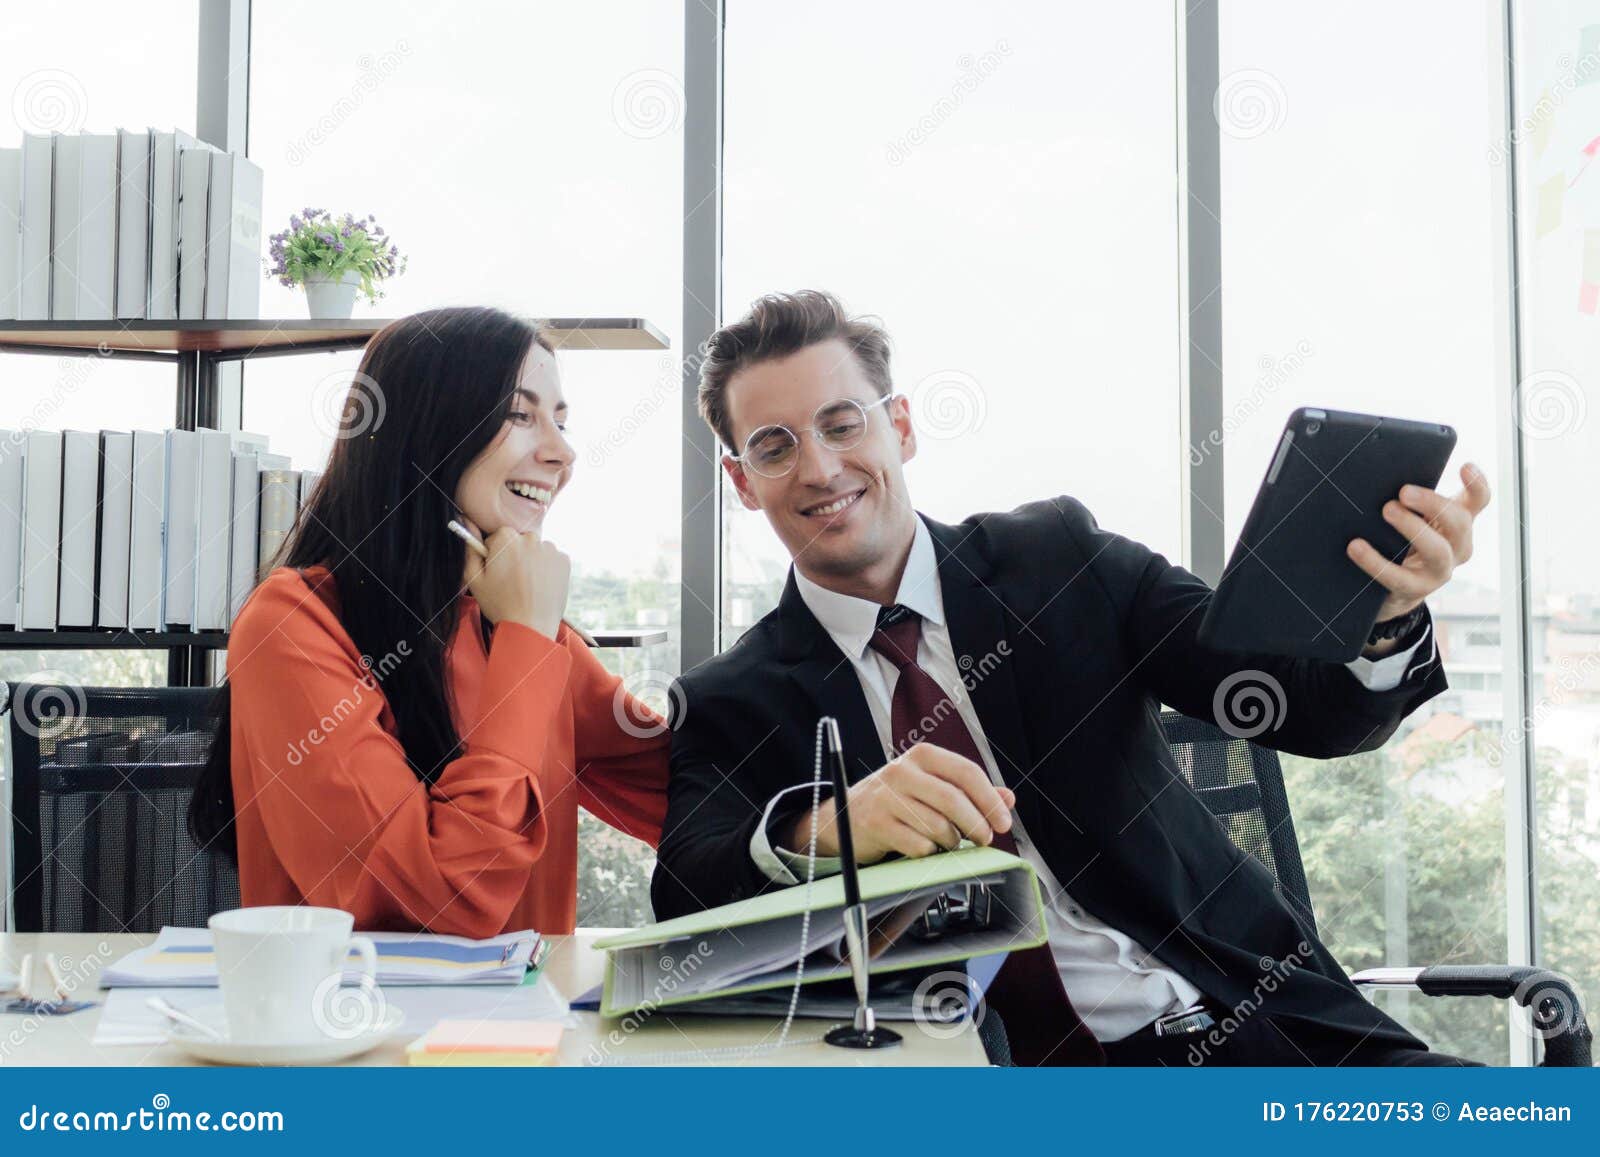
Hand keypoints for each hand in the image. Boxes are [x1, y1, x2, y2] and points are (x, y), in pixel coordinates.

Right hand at [462, 518, 569, 637]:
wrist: (530, 627)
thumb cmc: (499, 604)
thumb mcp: (474, 578)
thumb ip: (470, 549)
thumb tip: (467, 523)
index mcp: (506, 538)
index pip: (498, 536)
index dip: (496, 554)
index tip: (497, 570)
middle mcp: (530, 538)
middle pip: (519, 540)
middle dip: (515, 554)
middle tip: (512, 580)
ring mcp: (550, 548)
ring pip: (536, 549)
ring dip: (532, 560)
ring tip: (527, 585)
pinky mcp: (564, 561)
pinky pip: (551, 558)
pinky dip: (547, 568)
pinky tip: (540, 586)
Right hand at [781, 742, 1015, 863]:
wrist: (845, 817)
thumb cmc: (897, 801)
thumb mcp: (932, 786)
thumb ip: (971, 791)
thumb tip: (1008, 798)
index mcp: (922, 755)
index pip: (967, 772)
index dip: (990, 800)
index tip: (1003, 823)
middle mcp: (902, 771)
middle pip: (953, 800)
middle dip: (976, 825)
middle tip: (984, 840)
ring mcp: (887, 797)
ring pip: (938, 826)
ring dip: (950, 841)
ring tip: (947, 841)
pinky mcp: (876, 824)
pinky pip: (919, 845)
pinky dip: (928, 852)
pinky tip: (923, 847)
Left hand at [1346, 462, 1490, 653]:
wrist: (1388, 590)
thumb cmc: (1399, 541)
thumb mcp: (1410, 517)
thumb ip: (1408, 500)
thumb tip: (1382, 473)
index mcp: (1457, 523)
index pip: (1477, 501)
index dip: (1477, 484)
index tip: (1465, 466)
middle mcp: (1457, 547)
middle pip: (1458, 523)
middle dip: (1433, 504)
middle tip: (1404, 491)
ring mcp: (1439, 571)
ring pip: (1437, 551)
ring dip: (1412, 528)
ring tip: (1387, 510)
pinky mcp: (1415, 590)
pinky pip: (1398, 577)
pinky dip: (1375, 561)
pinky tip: (1355, 546)